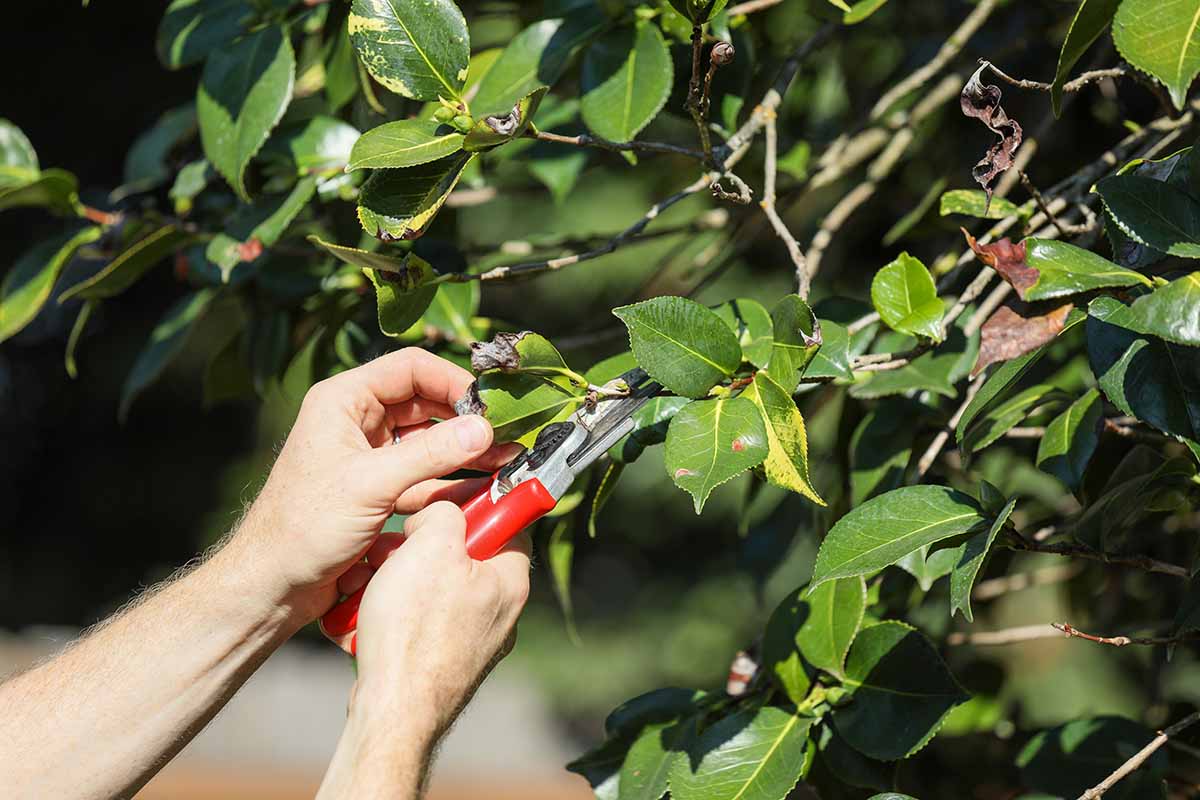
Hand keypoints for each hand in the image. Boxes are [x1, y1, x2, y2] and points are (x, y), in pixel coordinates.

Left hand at [231, 348, 518, 624]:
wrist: (271, 584)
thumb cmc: (303, 527)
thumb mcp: (371, 485)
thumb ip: (429, 454)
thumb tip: (483, 429)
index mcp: (343, 401)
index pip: (410, 368)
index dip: (453, 381)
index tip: (489, 407)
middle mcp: (356, 420)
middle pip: (425, 403)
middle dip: (465, 420)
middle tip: (505, 438)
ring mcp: (367, 454)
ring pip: (427, 440)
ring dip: (462, 451)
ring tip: (503, 463)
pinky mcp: (376, 488)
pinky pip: (422, 473)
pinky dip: (449, 480)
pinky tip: (479, 491)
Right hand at [313, 503, 530, 799]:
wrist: (393, 712)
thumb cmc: (415, 632)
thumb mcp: (432, 547)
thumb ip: (446, 514)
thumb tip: (441, 514)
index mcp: (511, 581)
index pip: (509, 522)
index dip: (475, 505)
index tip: (442, 504)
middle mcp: (500, 613)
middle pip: (466, 555)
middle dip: (424, 545)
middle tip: (395, 548)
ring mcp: (473, 641)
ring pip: (437, 587)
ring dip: (402, 577)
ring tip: (374, 582)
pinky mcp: (443, 662)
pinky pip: (421, 620)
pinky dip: (395, 611)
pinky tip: (370, 614)